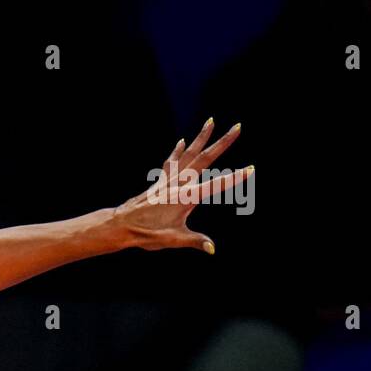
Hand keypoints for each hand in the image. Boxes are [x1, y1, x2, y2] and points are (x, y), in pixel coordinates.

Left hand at [113, 118, 251, 252]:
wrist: (120, 226)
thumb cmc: (146, 234)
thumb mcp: (173, 240)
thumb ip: (195, 242)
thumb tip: (213, 249)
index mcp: (186, 197)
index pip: (216, 185)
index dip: (234, 178)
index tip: (251, 168)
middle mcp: (179, 184)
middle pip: (205, 158)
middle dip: (223, 143)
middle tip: (238, 127)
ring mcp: (169, 181)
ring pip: (189, 154)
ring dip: (201, 138)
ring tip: (211, 121)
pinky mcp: (160, 183)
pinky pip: (172, 163)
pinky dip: (178, 152)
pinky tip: (182, 142)